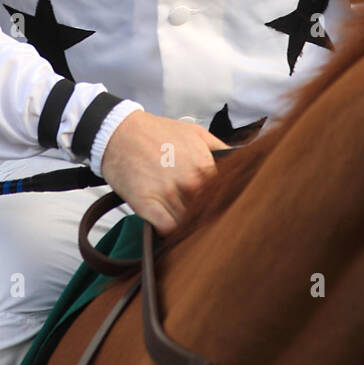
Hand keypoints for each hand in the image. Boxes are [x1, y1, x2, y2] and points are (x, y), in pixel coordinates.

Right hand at [100, 110, 228, 234]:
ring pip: (189, 223)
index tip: (221, 209)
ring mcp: (167, 194)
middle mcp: (188, 181)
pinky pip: (167, 229)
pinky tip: (169, 226)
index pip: (225, 197)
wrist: (119, 132)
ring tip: (186, 224)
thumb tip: (244, 163)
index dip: (223, 205)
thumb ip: (222, 150)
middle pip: (208, 213)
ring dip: (189, 226)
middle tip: (205, 220)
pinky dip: (170, 232)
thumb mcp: (196, 132)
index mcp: (204, 165)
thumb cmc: (157, 132)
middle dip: (207, 217)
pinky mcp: (146, 204)